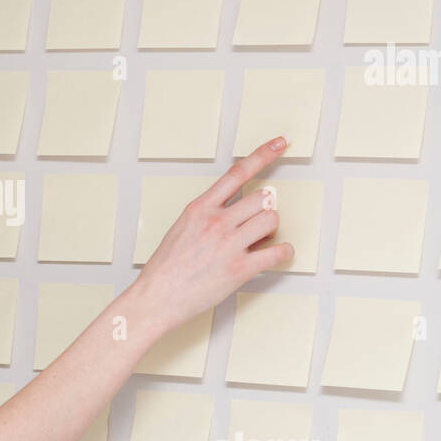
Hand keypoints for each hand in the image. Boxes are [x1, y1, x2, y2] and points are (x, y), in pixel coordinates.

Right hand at [132, 136, 293, 334]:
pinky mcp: (240, 268)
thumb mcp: (182, 227)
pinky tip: (276, 254)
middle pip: (264, 198)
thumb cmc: (166, 268)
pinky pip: (278, 252)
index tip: (280, 143)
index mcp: (200, 208)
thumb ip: (209, 215)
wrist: (156, 297)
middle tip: (256, 224)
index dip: (263, 155)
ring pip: (272, 219)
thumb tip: (240, 211)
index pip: (238, 173)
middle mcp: (216, 222)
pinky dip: (283, 252)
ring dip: (271, 230)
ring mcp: (229, 244)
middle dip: (265, 210)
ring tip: (259, 241)